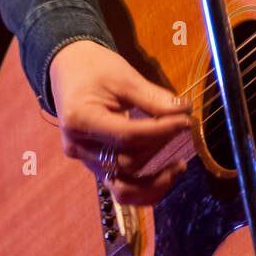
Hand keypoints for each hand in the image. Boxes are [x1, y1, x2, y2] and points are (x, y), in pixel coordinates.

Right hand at [49, 40, 192, 205]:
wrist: (68, 69)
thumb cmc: (95, 67)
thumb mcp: (124, 76)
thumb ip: (152, 98)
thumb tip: (184, 110)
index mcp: (80, 119)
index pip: (126, 135)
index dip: (160, 131)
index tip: (186, 120)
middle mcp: (78, 147)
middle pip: (125, 161)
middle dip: (159, 145)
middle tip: (182, 125)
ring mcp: (84, 160)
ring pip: (122, 185)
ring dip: (155, 178)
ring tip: (179, 165)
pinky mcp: (95, 165)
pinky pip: (120, 186)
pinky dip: (144, 187)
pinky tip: (166, 177)